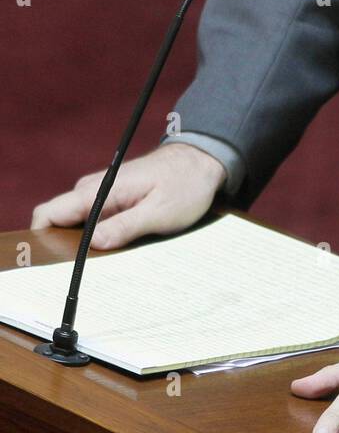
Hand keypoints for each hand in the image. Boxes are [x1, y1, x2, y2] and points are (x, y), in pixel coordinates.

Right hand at [30, 142, 226, 249]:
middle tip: (85, 273)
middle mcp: (93, 189)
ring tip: (104, 266)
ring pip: (77, 223)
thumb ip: (124, 227)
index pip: (49, 213)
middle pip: (59, 222)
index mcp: (99, 190)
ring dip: (84, 244)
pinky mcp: (114, 198)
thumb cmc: (185, 183)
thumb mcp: (159, 212)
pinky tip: (116, 250)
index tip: (51, 265)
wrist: (203, 159)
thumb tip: (92, 243)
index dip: (41, 239)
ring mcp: (102, 193)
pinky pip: (95, 220)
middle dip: (63, 247)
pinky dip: (99, 236)